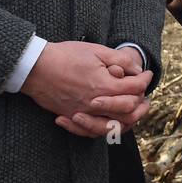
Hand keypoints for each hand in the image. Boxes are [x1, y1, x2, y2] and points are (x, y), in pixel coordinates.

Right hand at [23, 41, 151, 137]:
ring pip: (112, 127)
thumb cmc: (65, 55)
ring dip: (126, 120)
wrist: (34, 66)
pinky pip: (90, 132)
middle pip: (128, 111)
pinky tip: (109, 121)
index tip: (146, 74)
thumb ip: (120, 61)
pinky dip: (103, 129)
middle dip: (141, 102)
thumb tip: (137, 69)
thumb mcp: (96, 50)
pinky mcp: (70, 116)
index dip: (144, 80)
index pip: (134, 89)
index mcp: (104, 86)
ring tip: (132, 110)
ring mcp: (82, 113)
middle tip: (144, 94)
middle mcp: (95, 104)